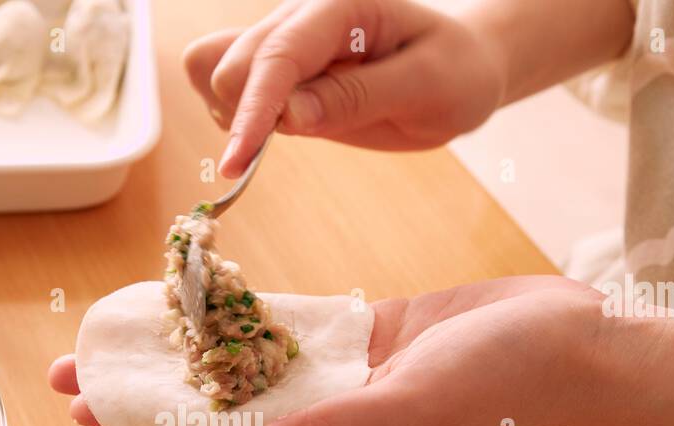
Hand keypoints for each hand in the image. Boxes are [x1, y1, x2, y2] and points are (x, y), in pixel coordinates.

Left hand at [48, 276, 606, 425]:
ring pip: (247, 358)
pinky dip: (251, 312)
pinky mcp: (370, 333)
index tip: (88, 411)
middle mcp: (327, 410)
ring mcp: (347, 371)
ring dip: (186, 346)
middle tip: (78, 368)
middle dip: (147, 384)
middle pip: (213, 397)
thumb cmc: (498, 387)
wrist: (568, 342)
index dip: (148, 424)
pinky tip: (205, 301)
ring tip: (125, 333)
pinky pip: (296, 322)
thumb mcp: (402, 413)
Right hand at [183, 0, 506, 176]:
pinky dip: (236, 117)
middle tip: (301, 141)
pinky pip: (223, 86)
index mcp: (341, 6)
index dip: (254, 111)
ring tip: (296, 130)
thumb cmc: (455, 75)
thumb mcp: (425, 87)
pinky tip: (278, 129)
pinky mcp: (276, 69)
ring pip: (215, 73)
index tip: (238, 163)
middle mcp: (302, 15)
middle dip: (246, 116)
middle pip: (231, 65)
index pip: (279, 56)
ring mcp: (284, 40)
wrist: (459, 73)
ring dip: (236, 116)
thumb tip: (288, 116)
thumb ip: (356, 97)